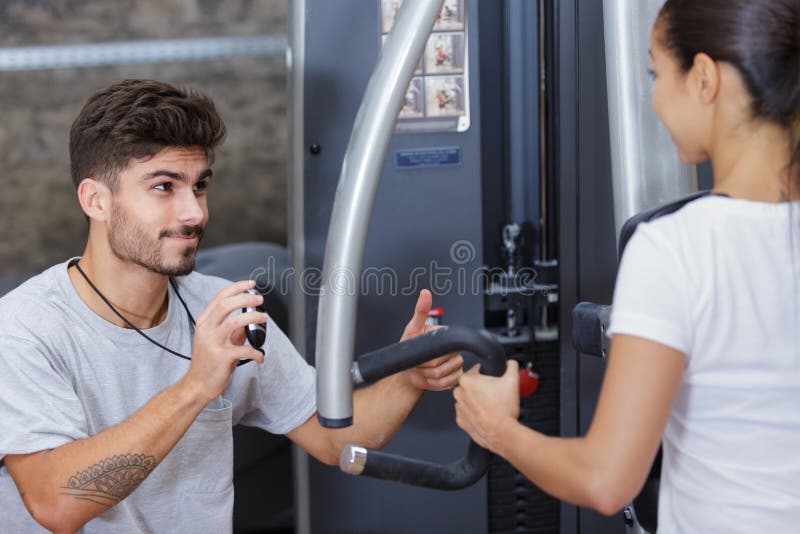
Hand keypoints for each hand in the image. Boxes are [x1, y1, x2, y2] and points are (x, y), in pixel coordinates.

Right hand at [183, 280, 266, 402]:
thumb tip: (249, 320)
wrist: (197, 385)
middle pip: (226, 305)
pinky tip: (260, 355)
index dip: (237, 288)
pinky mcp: (221, 357)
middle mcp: (206, 329)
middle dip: (246, 298)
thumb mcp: (217, 340)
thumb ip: (233, 330)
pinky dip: (256, 352)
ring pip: (235, 322)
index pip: (220, 297)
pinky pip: (243, 349)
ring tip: (264, 319)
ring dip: (253, 318)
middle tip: (260, 300)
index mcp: (204, 322)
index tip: (251, 284)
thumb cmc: (208, 363)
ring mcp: (212, 343)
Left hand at [400, 289, 463, 390]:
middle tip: (420, 362)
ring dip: (427, 376)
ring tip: (423, 369)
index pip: (440, 351)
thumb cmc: (410, 350)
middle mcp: (454, 350)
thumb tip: (425, 293)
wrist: (410, 371)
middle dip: (425, 366)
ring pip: (442, 375)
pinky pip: (445, 384)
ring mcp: (456, 364)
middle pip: (440, 365)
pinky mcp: (455, 377)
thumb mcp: (413, 329)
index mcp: (446, 337)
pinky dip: (433, 384)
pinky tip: (429, 377)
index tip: (421, 353)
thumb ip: (420, 311)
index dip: (426, 356)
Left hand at [453, 360, 519, 450]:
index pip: (475, 370)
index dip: (486, 374)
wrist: (502, 433)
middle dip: (481, 388)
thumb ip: (511, 366)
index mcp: (467, 380)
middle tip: (494, 394)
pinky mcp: (461, 421)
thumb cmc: (504, 409)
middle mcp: (459, 393)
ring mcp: (459, 408)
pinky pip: (467, 413)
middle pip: (471, 385)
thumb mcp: (512, 381)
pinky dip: (474, 413)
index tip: (493, 380)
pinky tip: (486, 415)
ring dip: (477, 400)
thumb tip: (511, 363)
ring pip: (468, 399)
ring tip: (491, 406)